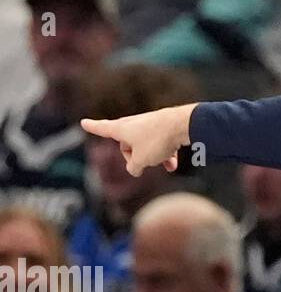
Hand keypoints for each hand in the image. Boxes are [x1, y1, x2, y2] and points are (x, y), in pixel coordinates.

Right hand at [81, 103, 196, 176]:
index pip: (102, 128)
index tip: (84, 122)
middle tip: (142, 164)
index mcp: (122, 128)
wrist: (185, 124)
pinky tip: (173, 165)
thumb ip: (133, 166)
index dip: (93, 127)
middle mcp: (134, 124)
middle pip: (127, 144)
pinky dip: (165, 154)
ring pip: (146, 147)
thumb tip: (135, 169)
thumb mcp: (140, 159)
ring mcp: (151, 124)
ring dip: (155, 158)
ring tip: (166, 164)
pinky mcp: (166, 127)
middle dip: (135, 157)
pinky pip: (160, 144)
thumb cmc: (157, 140)